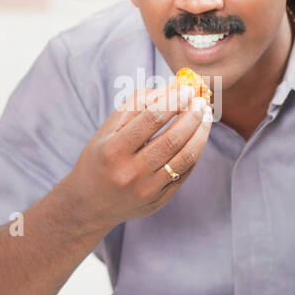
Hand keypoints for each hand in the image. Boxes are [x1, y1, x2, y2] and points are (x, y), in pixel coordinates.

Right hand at [59, 83, 212, 231]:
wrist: (89, 204)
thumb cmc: (99, 158)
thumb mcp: (107, 129)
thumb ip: (134, 105)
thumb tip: (169, 90)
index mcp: (113, 150)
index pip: (151, 119)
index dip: (173, 101)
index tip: (187, 90)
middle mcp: (130, 172)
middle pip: (172, 139)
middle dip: (192, 116)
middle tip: (200, 102)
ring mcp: (146, 190)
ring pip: (185, 158)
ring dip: (201, 134)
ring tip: (205, 118)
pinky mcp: (158, 201)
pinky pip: (184, 173)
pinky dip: (194, 152)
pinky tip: (197, 138)